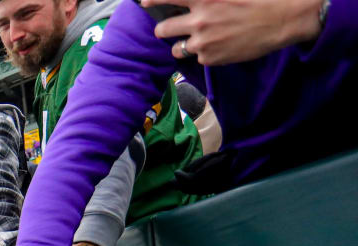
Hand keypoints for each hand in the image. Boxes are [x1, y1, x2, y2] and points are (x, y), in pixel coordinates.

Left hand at [144, 0, 323, 64]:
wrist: (283, 19)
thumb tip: (190, 1)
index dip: (150, 0)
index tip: (144, 2)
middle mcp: (198, 20)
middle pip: (162, 29)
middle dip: (164, 28)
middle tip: (172, 27)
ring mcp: (202, 42)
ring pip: (175, 49)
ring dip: (181, 44)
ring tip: (196, 39)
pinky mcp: (210, 58)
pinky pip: (196, 58)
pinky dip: (203, 53)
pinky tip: (219, 45)